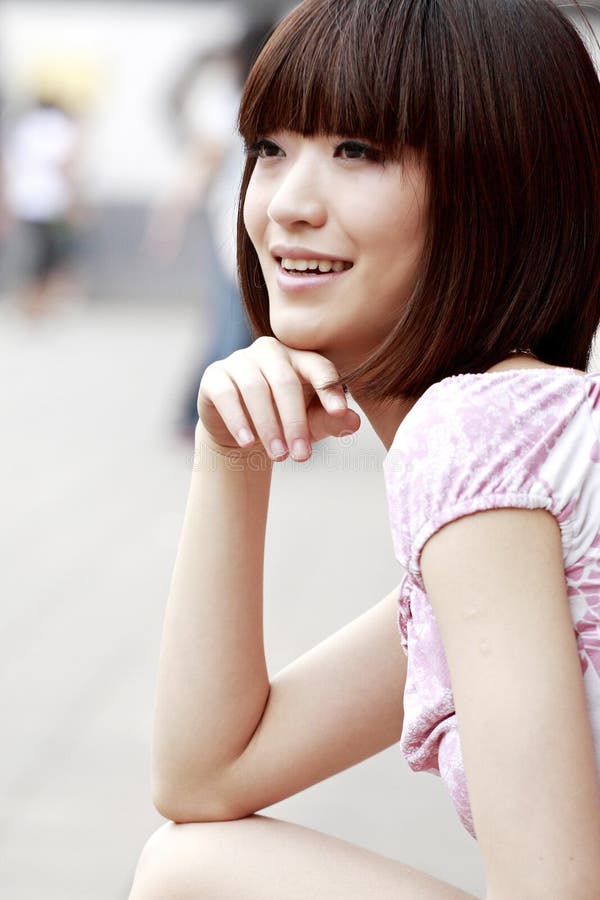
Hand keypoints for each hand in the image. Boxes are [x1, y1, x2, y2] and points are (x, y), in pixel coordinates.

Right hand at [197, 337, 360, 461]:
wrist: (241, 433)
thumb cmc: (284, 422)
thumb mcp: (311, 425)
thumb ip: (331, 421)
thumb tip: (354, 421)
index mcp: (299, 357)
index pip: (317, 366)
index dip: (328, 388)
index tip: (339, 413)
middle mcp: (270, 351)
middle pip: (285, 381)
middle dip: (294, 422)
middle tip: (301, 456)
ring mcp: (240, 361)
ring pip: (255, 389)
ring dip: (268, 426)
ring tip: (278, 456)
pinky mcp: (215, 376)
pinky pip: (227, 394)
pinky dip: (238, 420)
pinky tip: (248, 443)